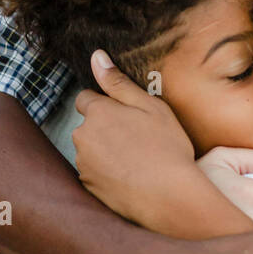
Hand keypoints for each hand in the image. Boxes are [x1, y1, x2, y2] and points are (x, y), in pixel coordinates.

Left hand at [73, 50, 194, 227]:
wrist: (169, 197)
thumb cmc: (166, 147)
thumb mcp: (150, 106)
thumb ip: (118, 82)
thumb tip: (96, 56)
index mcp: (98, 112)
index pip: (86, 98)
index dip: (106, 104)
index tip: (126, 115)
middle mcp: (83, 136)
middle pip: (88, 126)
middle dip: (105, 128)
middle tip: (137, 138)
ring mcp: (83, 163)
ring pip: (90, 150)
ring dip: (105, 151)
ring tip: (136, 160)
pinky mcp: (87, 187)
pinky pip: (94, 173)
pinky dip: (107, 173)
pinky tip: (130, 177)